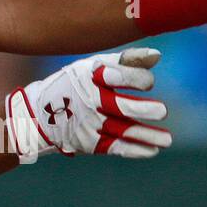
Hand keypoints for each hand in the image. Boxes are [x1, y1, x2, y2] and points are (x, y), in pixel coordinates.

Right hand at [5, 47, 171, 162]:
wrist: (39, 113)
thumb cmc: (76, 83)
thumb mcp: (94, 66)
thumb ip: (127, 61)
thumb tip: (157, 56)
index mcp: (91, 76)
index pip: (118, 76)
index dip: (136, 78)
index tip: (148, 84)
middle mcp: (90, 101)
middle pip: (122, 107)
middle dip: (144, 110)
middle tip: (163, 111)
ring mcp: (90, 124)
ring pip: (123, 131)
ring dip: (147, 136)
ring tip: (167, 140)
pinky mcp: (89, 142)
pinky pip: (116, 148)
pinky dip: (135, 150)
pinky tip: (153, 150)